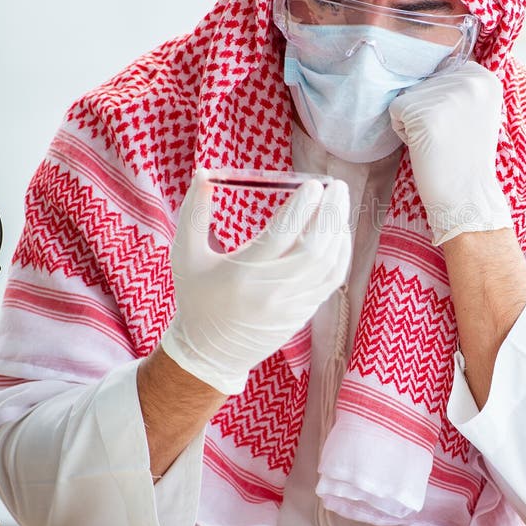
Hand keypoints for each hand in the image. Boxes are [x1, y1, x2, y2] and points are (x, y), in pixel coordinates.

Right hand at [160, 169, 350, 393]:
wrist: (209, 352)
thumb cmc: (196, 297)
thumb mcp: (184, 255)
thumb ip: (194, 213)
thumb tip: (204, 173)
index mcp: (241, 275)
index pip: (281, 234)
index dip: (301, 206)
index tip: (312, 184)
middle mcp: (270, 292)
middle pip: (313, 247)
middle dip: (330, 212)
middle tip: (335, 186)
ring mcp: (291, 305)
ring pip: (328, 263)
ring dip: (338, 229)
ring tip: (339, 202)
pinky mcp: (304, 312)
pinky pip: (332, 279)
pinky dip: (341, 252)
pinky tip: (338, 231)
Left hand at [389, 62, 512, 244]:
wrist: (466, 197)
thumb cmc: (465, 158)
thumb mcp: (475, 110)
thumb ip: (458, 85)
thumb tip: (426, 62)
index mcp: (484, 76)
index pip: (442, 70)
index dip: (440, 100)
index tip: (458, 125)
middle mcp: (468, 78)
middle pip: (422, 82)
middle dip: (426, 110)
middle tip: (447, 137)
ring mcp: (444, 94)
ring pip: (407, 96)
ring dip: (414, 122)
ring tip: (437, 142)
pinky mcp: (421, 112)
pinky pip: (395, 112)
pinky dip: (403, 133)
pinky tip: (425, 147)